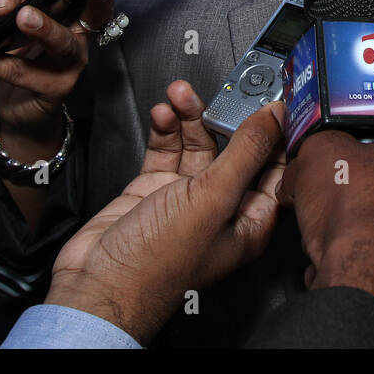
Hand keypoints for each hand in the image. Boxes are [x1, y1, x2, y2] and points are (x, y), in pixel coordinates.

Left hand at [0, 0, 125, 139]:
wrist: (19, 109)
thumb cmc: (21, 56)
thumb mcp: (8, 20)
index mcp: (76, 16)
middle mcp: (80, 38)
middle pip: (97, 15)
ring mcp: (69, 66)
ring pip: (61, 45)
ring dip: (43, 28)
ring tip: (23, 16)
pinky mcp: (50, 90)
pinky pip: (19, 72)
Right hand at [46, 81, 285, 344]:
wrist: (98, 283)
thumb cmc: (158, 263)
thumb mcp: (213, 199)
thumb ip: (246, 153)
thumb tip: (275, 116)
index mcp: (249, 220)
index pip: (274, 166)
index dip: (274, 131)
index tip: (274, 97)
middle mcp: (221, 208)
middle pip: (234, 149)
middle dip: (224, 116)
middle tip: (219, 90)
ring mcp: (186, 198)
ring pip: (197, 144)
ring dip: (189, 117)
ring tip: (179, 95)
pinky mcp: (154, 191)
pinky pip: (166, 150)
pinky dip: (164, 130)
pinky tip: (162, 115)